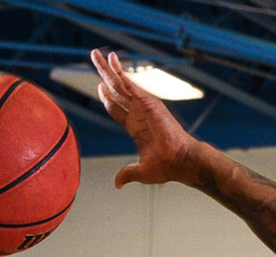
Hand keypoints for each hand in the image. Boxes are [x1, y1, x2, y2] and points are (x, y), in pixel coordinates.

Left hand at [91, 50, 197, 188]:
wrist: (181, 161)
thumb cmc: (166, 167)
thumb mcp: (141, 172)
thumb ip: (127, 174)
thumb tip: (117, 184)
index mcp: (136, 127)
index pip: (117, 109)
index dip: (107, 98)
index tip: (99, 88)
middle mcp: (139, 113)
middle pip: (116, 91)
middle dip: (104, 76)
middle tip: (94, 59)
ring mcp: (143, 106)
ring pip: (120, 84)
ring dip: (107, 69)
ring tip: (96, 54)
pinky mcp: (148, 102)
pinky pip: (129, 84)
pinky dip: (119, 71)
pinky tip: (111, 60)